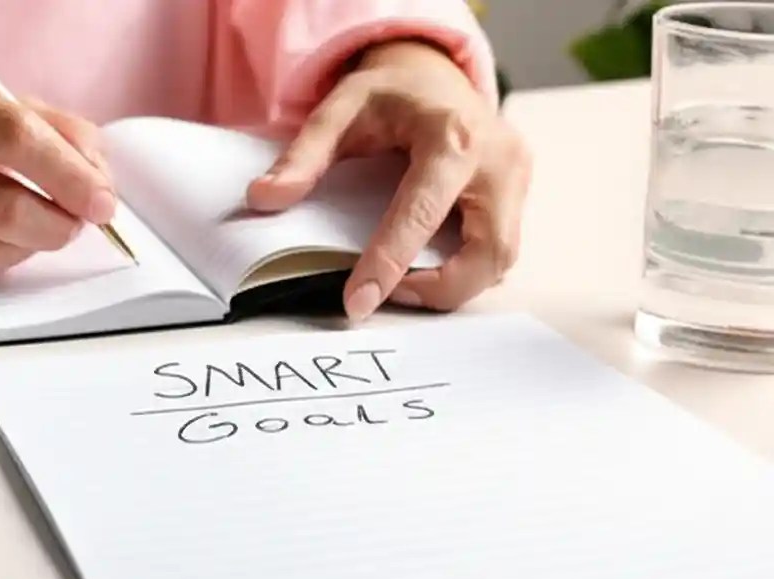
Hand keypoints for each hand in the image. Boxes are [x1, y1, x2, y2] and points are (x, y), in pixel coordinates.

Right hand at [0, 70, 114, 271]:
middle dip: (58, 225)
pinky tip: (0, 235)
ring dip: (32, 245)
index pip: (15, 136)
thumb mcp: (11, 104)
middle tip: (78, 223)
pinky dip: (1, 256)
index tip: (102, 202)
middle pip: (2, 209)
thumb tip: (99, 189)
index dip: (69, 176)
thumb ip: (67, 136)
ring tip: (41, 225)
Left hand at [247, 40, 531, 322]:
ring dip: (455, 284)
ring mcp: (517, 177)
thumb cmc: (389, 94)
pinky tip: (429, 268)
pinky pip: (500, 249)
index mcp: (452, 135)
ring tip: (405, 284)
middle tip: (390, 296)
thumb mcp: (339, 108)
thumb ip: (303, 156)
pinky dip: (466, 270)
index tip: (356, 303)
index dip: (390, 264)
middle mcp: (499, 158)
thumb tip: (264, 198)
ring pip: (502, 259)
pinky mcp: (518, 193)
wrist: (432, 72)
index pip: (423, 212)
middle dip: (441, 288)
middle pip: (490, 251)